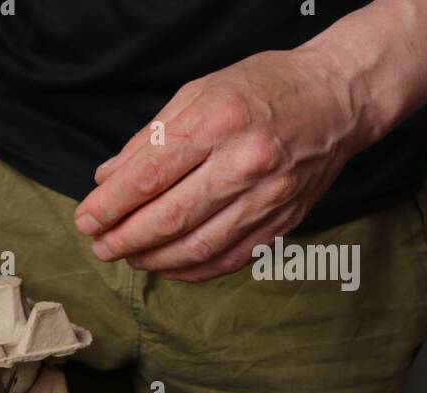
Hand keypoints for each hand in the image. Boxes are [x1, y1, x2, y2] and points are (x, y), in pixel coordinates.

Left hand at [74, 49, 367, 281]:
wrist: (340, 97)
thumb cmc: (263, 88)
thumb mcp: (199, 92)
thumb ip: (149, 139)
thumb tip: (107, 180)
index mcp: (219, 121)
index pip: (149, 176)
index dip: (111, 205)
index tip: (86, 219)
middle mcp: (246, 162)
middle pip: (169, 218)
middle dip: (124, 239)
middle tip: (100, 246)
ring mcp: (269, 197)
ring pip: (196, 247)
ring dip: (153, 259)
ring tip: (128, 256)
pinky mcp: (283, 222)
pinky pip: (227, 259)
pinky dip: (190, 270)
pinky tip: (167, 266)